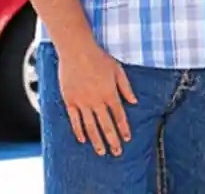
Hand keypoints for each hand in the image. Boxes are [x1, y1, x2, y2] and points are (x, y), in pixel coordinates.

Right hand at [57, 41, 137, 155]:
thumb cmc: (99, 58)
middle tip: (116, 152)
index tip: (127, 139)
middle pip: (106, 125)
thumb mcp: (118, 70)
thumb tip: (134, 102)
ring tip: (101, 152)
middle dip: (112, 140)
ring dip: (96, 140)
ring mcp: (82, 102)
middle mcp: (96, 100)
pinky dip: (78, 131)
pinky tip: (82, 140)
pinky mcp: (69, 101)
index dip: (124, 128)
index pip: (119, 116)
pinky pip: (74, 120)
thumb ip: (126, 87)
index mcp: (110, 93)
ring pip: (90, 126)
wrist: (76, 51)